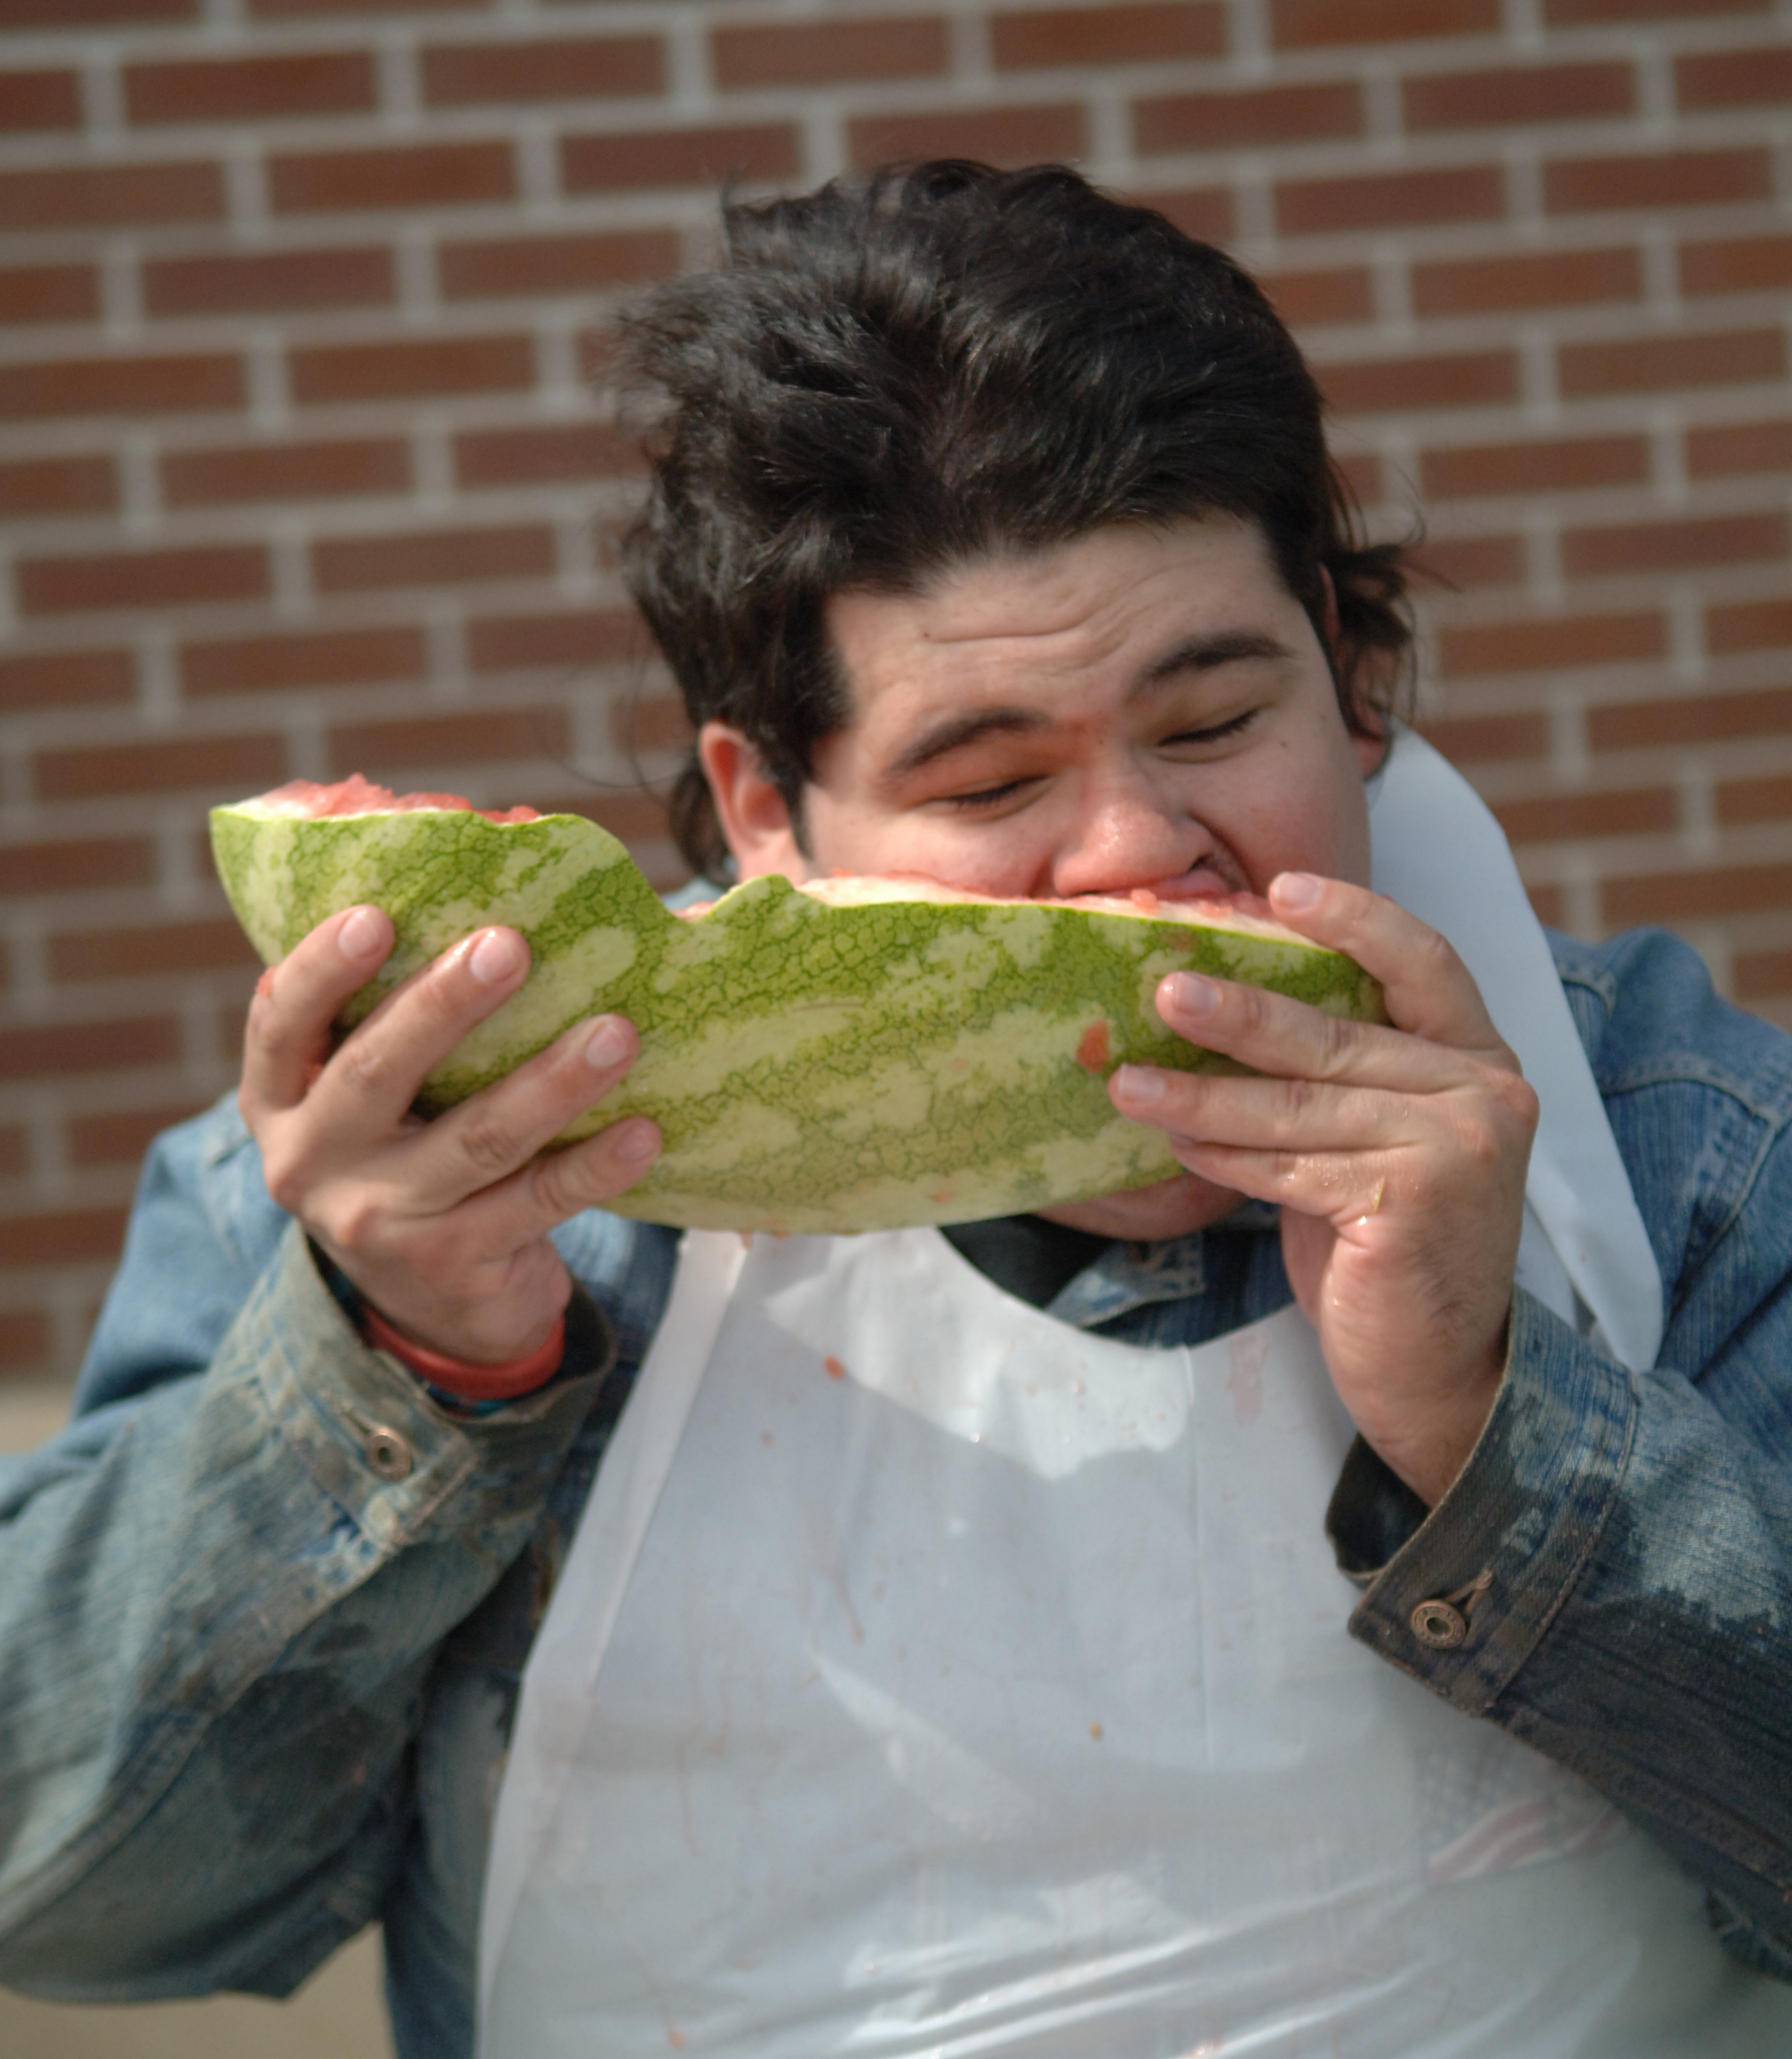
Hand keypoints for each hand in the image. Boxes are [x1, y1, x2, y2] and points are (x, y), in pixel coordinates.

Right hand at [240, 905, 660, 1364]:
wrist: (428, 1304)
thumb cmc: (407, 1155)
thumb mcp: (367, 1100)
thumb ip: (386, 1018)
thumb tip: (483, 892)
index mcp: (281, 1101)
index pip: (280, 1023)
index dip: (321, 968)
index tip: (376, 914)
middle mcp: (313, 1163)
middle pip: (377, 1073)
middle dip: (445, 1004)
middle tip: (511, 945)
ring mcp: (381, 1222)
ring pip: (477, 1140)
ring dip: (553, 1081)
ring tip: (618, 1033)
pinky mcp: (454, 1265)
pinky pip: (538, 1203)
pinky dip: (596, 1164)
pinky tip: (644, 1130)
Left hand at [1109, 872, 1537, 1504]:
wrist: (1438, 1372)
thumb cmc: (1388, 1245)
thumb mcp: (1374, 1139)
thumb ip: (1334, 1074)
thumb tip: (1208, 1001)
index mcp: (1478, 1058)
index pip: (1423, 958)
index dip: (1353, 916)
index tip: (1277, 886)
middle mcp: (1483, 1093)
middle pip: (1337, 1032)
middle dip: (1237, 1010)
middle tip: (1159, 990)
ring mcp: (1456, 1149)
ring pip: (1299, 1104)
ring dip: (1201, 1093)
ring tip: (1127, 1080)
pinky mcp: (1413, 1204)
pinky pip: (1291, 1166)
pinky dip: (1225, 1155)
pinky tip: (1174, 1142)